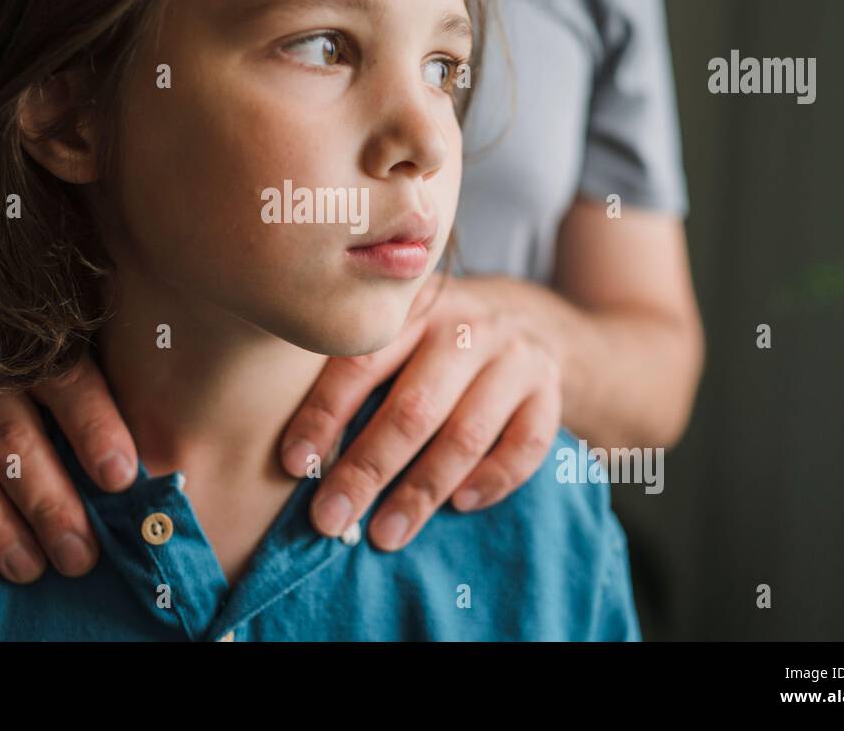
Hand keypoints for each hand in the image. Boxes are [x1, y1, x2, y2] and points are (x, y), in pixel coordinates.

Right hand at [0, 288, 137, 582]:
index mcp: (13, 329)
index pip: (62, 377)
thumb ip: (80, 387)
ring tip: (28, 567)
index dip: (93, 426)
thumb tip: (139, 469)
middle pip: (7, 434)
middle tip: (80, 555)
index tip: (122, 478)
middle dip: (49, 502)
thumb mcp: (36, 343)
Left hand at [280, 273, 562, 549]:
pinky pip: (525, 446)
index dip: (324, 415)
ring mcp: (514, 357)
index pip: (361, 362)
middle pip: (413, 408)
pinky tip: (460, 505)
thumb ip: (357, 373)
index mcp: (412, 308)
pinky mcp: (550, 389)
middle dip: (367, 470)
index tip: (294, 463)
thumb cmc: (434, 341)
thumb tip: (297, 456)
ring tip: (384, 534)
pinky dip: (491, 481)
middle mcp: (466, 326)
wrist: (528, 317)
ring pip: (466, 434)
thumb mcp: (398, 333)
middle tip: (330, 517)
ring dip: (421, 492)